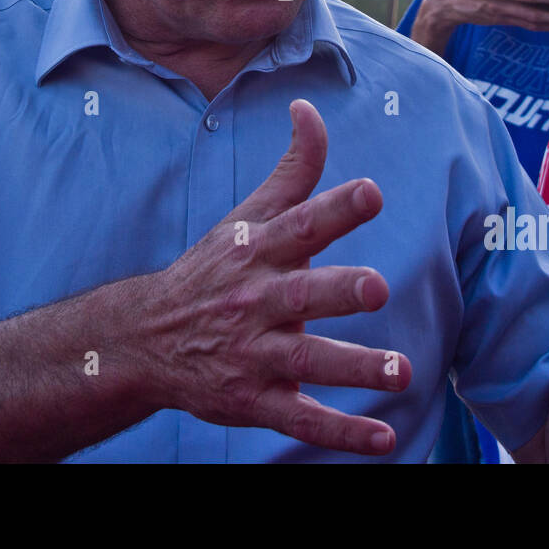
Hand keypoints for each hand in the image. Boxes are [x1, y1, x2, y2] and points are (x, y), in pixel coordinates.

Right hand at [142, 99, 408, 454]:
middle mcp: (257, 300)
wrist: (147, 338)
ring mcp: (254, 353)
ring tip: (401, 372)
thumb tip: (309, 107)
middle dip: (339, 290)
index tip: (370, 192)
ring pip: (307, 361)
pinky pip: (301, 418)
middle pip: (302, 294)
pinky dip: (341, 434)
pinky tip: (383, 441)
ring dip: (354, 367)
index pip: (299, 224)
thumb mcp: (247, 215)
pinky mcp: (255, 399)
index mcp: (258, 251)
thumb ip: (292, 169)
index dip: (334, 208)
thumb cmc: (214, 269)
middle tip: (377, 286)